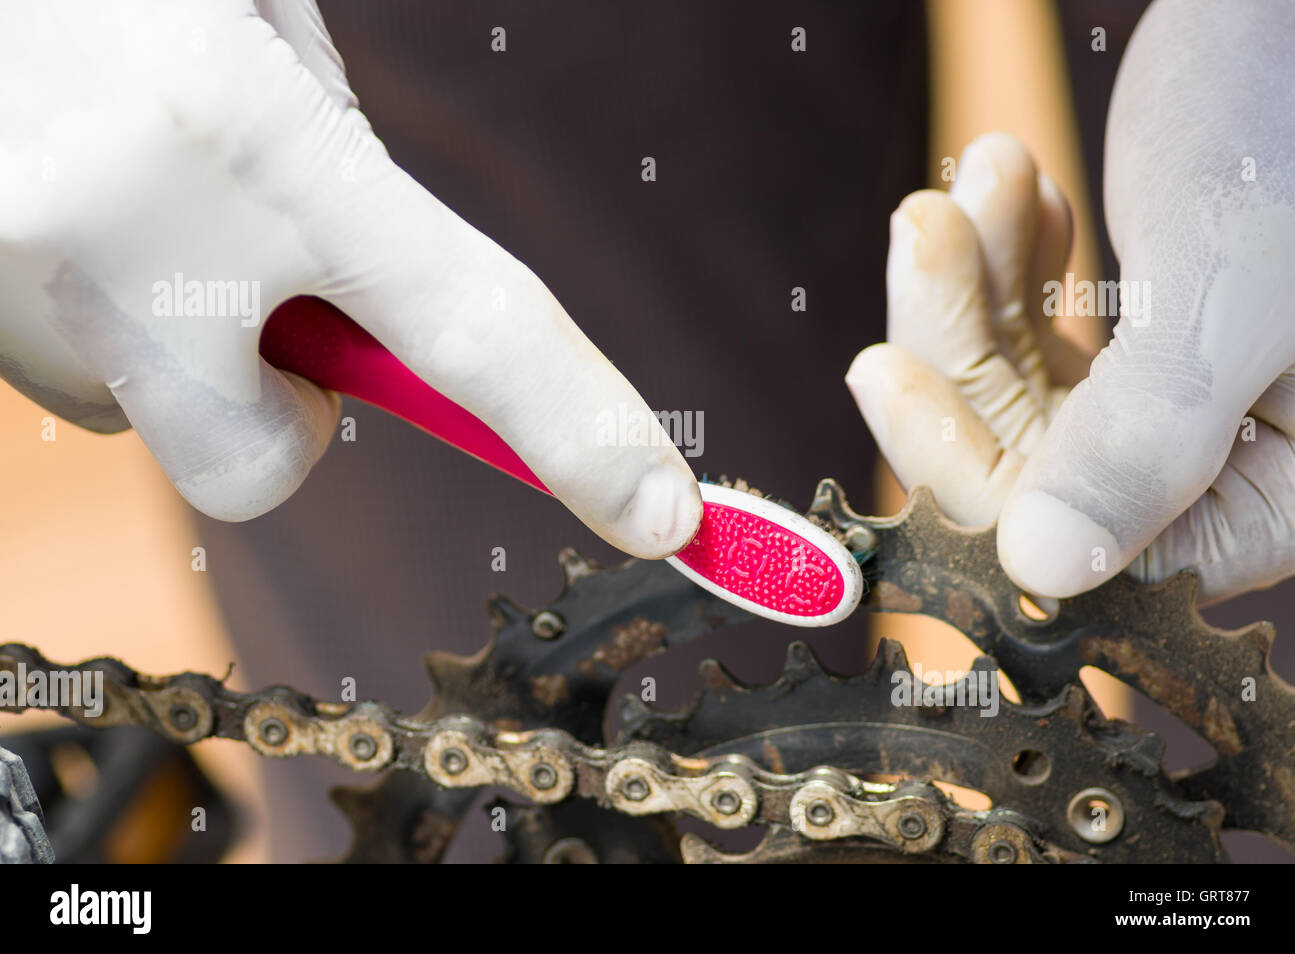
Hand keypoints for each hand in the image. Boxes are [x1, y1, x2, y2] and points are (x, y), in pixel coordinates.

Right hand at [0, 0, 699, 558]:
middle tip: (261, 302)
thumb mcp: (258, 33)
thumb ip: (338, 183)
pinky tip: (55, 194)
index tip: (663, 516)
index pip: (468, 328)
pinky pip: (71, 369)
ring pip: (148, 410)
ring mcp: (8, 283)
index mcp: (243, 134)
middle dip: (289, 418)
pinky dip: (95, 313)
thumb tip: (372, 310)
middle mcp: (118, 230)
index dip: (579, 433)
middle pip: (267, 464)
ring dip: (169, 341)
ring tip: (118, 190)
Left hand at [849, 0, 1294, 604]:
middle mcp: (1223, 470)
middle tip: (923, 227)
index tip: (888, 376)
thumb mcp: (1231, 292)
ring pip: (1017, 384)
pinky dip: (1010, 258)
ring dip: (976, 278)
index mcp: (1277, 495)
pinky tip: (1012, 183)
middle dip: (959, 336)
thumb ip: (1144, 437)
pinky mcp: (1138, 349)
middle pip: (1028, 455)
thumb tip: (1043, 571)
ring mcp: (1173, 410)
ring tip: (980, 170)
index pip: (1086, 540)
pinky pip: (1037, 330)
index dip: (969, 467)